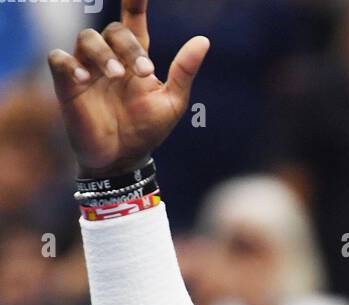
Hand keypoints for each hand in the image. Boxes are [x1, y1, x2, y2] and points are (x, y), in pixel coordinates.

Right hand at [47, 0, 208, 176]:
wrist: (124, 159)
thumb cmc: (147, 130)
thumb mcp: (173, 102)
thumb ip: (184, 71)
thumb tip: (204, 40)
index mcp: (135, 58)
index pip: (133, 21)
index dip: (135, 3)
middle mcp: (110, 58)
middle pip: (112, 30)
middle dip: (128, 46)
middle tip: (144, 72)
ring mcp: (86, 69)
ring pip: (86, 39)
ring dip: (103, 53)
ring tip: (117, 75)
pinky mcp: (67, 83)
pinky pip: (59, 59)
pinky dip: (70, 64)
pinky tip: (84, 78)